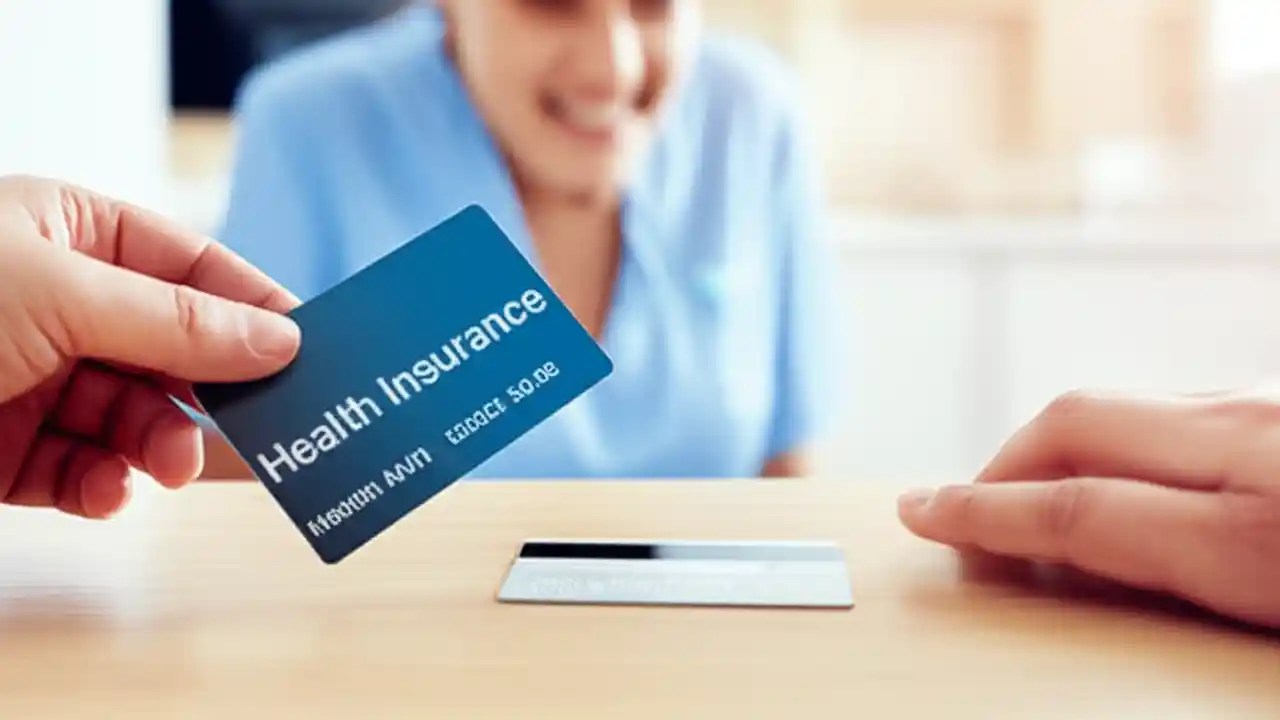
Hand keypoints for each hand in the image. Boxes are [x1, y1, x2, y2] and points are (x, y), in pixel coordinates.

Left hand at [0, 176, 300, 518]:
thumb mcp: (60, 295)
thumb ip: (176, 322)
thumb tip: (280, 339)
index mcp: (65, 233)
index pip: (187, 264)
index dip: (250, 305)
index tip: (309, 348)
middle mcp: (53, 303)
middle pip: (171, 351)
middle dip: (210, 392)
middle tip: (269, 425)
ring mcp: (28, 379)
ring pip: (133, 418)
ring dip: (160, 445)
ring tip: (172, 466)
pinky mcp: (4, 451)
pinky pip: (80, 471)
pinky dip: (101, 485)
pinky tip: (105, 491)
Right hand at [898, 388, 1279, 628]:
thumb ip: (1192, 578)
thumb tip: (1090, 552)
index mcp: (1258, 527)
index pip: (1076, 510)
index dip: (985, 514)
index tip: (926, 515)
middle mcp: (1257, 431)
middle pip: (1080, 423)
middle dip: (1003, 464)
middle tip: (965, 510)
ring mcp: (1273, 399)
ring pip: (1126, 405)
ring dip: (1062, 447)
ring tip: (1037, 497)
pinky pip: (1179, 403)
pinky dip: (1127, 437)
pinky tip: (1135, 474)